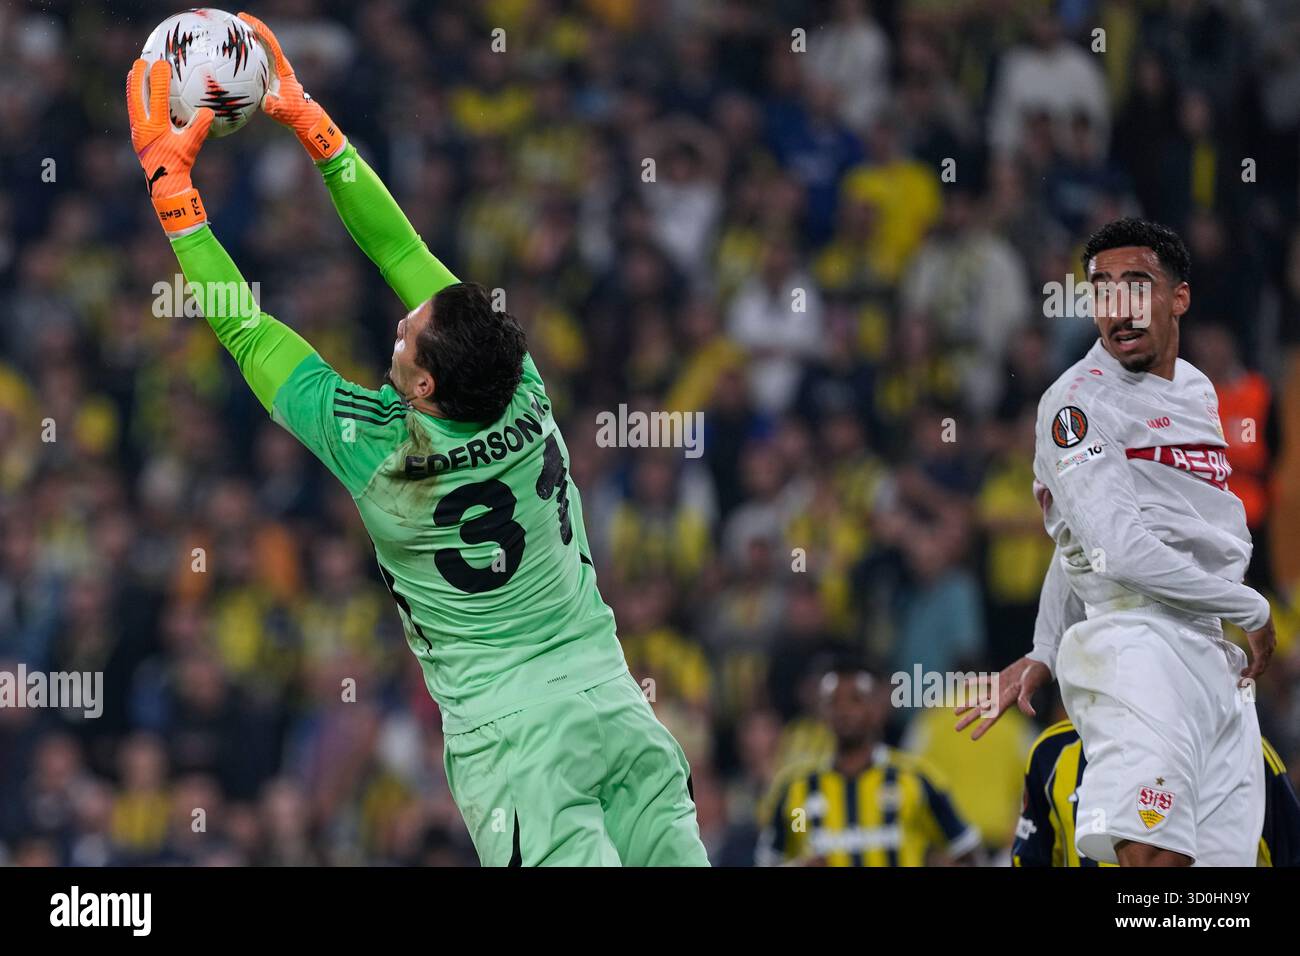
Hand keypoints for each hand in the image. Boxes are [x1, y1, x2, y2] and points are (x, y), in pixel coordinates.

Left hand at [126, 58, 212, 233]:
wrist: (164, 185)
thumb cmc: (179, 166)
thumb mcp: (191, 147)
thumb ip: (199, 129)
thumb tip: (208, 111)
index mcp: (155, 128)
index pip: (156, 98)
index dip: (159, 79)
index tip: (162, 63)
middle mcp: (142, 127)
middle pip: (136, 96)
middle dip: (137, 77)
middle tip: (140, 61)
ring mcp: (137, 131)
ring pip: (132, 103)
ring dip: (134, 87)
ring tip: (134, 73)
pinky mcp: (138, 136)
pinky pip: (136, 112)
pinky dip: (138, 100)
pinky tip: (143, 96)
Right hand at [238, 12, 345, 161]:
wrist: (302, 117)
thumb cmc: (293, 112)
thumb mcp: (283, 109)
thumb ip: (274, 105)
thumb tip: (265, 102)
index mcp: (281, 67)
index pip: (270, 43)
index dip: (259, 30)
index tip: (245, 20)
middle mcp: (278, 65)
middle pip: (264, 41)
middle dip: (251, 28)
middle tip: (234, 19)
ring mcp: (274, 69)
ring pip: (260, 50)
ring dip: (247, 40)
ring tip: (230, 32)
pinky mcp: (269, 76)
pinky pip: (256, 61)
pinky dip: (245, 55)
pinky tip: (231, 56)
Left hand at [954, 655, 1050, 740]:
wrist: (1040, 664)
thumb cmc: (1036, 676)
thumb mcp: (1030, 688)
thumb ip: (1026, 700)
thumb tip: (1032, 714)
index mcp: (1007, 701)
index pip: (992, 718)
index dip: (982, 728)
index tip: (972, 738)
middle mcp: (1001, 697)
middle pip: (982, 711)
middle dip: (969, 720)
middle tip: (956, 728)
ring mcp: (999, 688)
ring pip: (980, 699)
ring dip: (968, 704)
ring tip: (955, 712)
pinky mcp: (1000, 678)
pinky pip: (985, 681)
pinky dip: (975, 682)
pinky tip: (965, 685)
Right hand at [1240, 616, 1275, 686]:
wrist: (1256, 614)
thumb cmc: (1251, 615)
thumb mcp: (1249, 623)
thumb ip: (1245, 626)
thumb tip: (1238, 621)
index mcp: (1268, 641)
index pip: (1264, 657)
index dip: (1256, 664)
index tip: (1247, 668)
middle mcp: (1270, 648)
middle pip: (1263, 665)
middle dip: (1253, 673)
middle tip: (1244, 677)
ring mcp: (1267, 651)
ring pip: (1261, 668)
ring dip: (1251, 676)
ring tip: (1243, 681)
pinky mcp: (1262, 653)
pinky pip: (1258, 667)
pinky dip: (1251, 674)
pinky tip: (1245, 677)